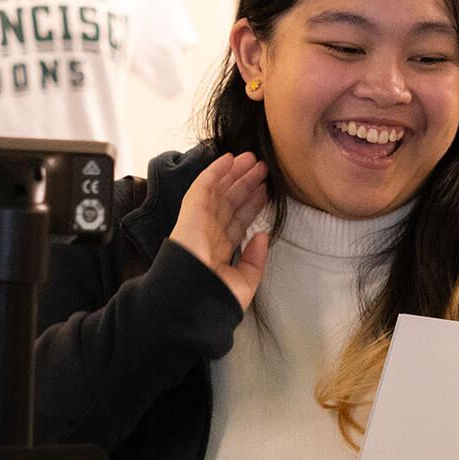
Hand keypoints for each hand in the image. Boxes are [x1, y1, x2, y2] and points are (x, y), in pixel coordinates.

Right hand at [170, 151, 270, 312]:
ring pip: (219, 190)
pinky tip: (228, 159)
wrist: (193, 300)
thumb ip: (255, 259)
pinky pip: (204, 185)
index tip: (266, 191)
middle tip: (263, 168)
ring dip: (235, 173)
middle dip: (246, 184)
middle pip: (230, 202)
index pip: (238, 221)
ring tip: (254, 160)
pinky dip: (215, 171)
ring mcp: (200, 221)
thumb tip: (263, 235)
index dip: (252, 204)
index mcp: (220, 250)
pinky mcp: (191, 212)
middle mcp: (209, 233)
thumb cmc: (216, 298)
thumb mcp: (245, 281)